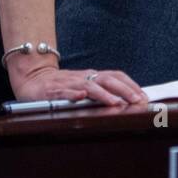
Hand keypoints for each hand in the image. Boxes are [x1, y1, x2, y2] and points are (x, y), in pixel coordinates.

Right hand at [12, 62, 147, 105]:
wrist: (32, 78)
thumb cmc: (62, 84)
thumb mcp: (84, 85)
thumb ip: (102, 90)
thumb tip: (125, 100)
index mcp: (92, 75)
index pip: (116, 76)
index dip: (131, 84)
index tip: (144, 95)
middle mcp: (83, 77)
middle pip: (107, 79)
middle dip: (124, 90)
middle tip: (137, 100)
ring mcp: (69, 83)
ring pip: (89, 86)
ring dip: (104, 94)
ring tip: (115, 102)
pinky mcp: (52, 90)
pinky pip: (64, 91)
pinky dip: (73, 93)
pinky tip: (81, 97)